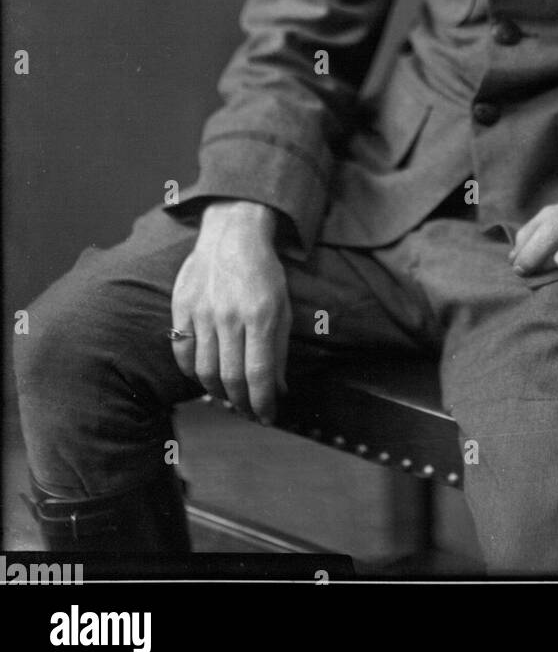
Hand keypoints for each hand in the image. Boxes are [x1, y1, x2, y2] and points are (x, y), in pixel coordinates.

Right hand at [170, 200, 290, 424]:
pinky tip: (204, 377)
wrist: (233, 234)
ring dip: (216, 393)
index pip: (258, 374)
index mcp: (260, 314)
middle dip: (241, 404)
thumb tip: (277, 390)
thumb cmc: (263, 273)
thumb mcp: (282, 307)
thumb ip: (279, 350)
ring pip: (204, 371)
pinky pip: (183, 352)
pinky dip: (192, 373)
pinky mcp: (181, 308)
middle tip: (248, 412)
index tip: (267, 417)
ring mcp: (202, 312)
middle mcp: (229, 315)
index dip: (262, 403)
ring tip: (227, 398)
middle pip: (229, 377)